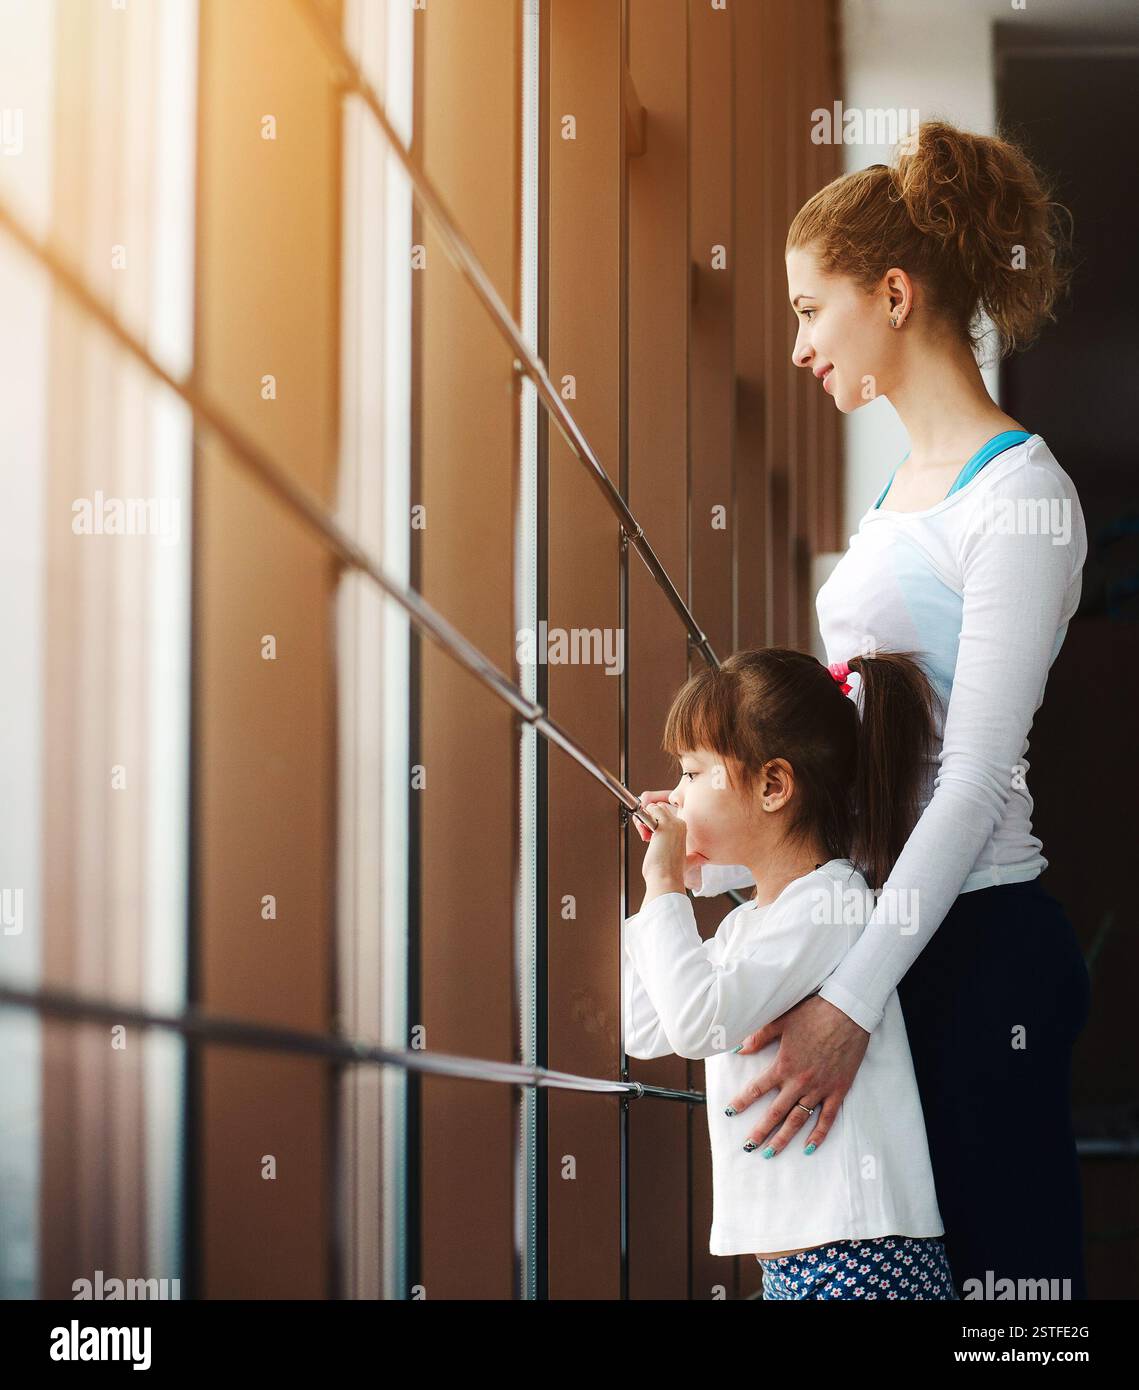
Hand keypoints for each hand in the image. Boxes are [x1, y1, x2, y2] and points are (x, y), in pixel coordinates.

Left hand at [635, 789, 705, 889]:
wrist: (666, 880)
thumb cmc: (670, 873)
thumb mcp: (687, 862)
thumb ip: (694, 859)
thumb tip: (702, 859)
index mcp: (684, 829)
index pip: (665, 814)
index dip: (655, 822)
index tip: (652, 837)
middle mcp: (680, 824)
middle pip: (659, 808)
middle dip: (648, 818)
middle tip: (646, 835)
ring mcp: (673, 824)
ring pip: (653, 808)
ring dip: (643, 819)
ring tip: (645, 836)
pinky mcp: (663, 826)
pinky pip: (649, 809)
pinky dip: (641, 818)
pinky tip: (644, 834)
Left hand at [724, 995, 869, 1155]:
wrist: (848, 1011)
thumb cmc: (814, 1013)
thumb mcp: (781, 1020)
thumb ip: (759, 1037)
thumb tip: (738, 1049)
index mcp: (783, 1065)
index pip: (757, 1088)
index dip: (741, 1102)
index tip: (729, 1112)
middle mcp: (799, 1081)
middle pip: (775, 1112)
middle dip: (760, 1131)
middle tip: (747, 1147)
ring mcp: (820, 1088)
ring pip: (798, 1119)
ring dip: (784, 1138)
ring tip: (771, 1153)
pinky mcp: (838, 1090)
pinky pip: (827, 1117)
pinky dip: (819, 1134)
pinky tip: (809, 1147)